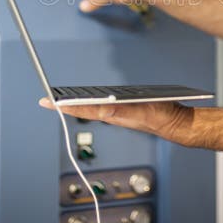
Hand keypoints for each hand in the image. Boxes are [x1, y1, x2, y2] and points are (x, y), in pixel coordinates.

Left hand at [38, 98, 193, 143]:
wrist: (176, 123)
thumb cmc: (162, 118)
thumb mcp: (143, 112)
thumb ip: (122, 111)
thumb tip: (101, 109)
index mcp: (113, 115)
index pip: (82, 109)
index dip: (63, 106)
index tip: (46, 101)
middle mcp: (112, 115)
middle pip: (83, 108)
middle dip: (65, 104)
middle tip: (49, 99)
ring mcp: (118, 113)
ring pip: (92, 107)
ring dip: (77, 103)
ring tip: (63, 99)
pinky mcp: (125, 109)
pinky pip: (103, 105)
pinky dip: (92, 102)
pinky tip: (90, 99)